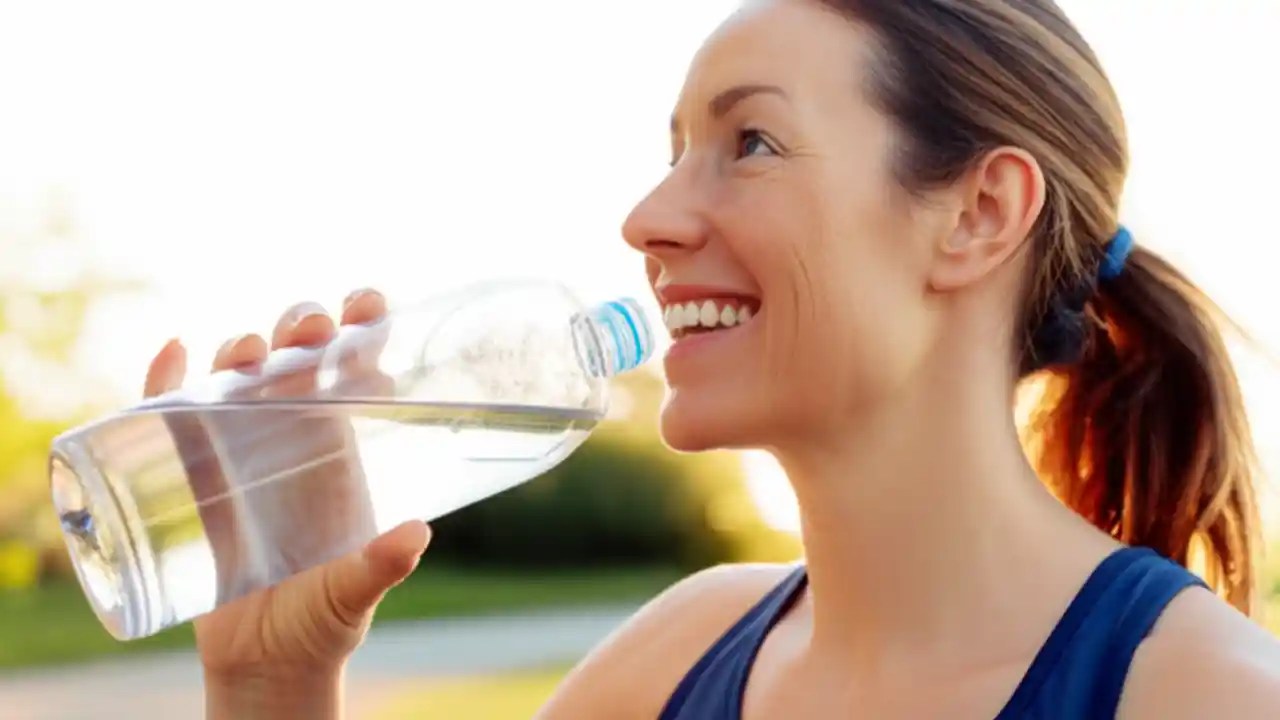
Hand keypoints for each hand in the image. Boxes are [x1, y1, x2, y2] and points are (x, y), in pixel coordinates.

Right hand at [143, 289, 430, 681]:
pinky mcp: (190, 475)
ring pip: (238, 378)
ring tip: (248, 351)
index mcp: (346, 451)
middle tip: (312, 329)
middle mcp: (296, 440)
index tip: (369, 303)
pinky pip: (170, 416)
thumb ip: (380, 566)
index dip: (364, 330)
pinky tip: (172, 352)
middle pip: (298, 361)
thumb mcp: (354, 592)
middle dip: (304, 329)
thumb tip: (413, 536)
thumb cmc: (322, 622)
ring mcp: (240, 452)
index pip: (358, 373)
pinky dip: (165, 379)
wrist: (265, 664)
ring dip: (242, 349)